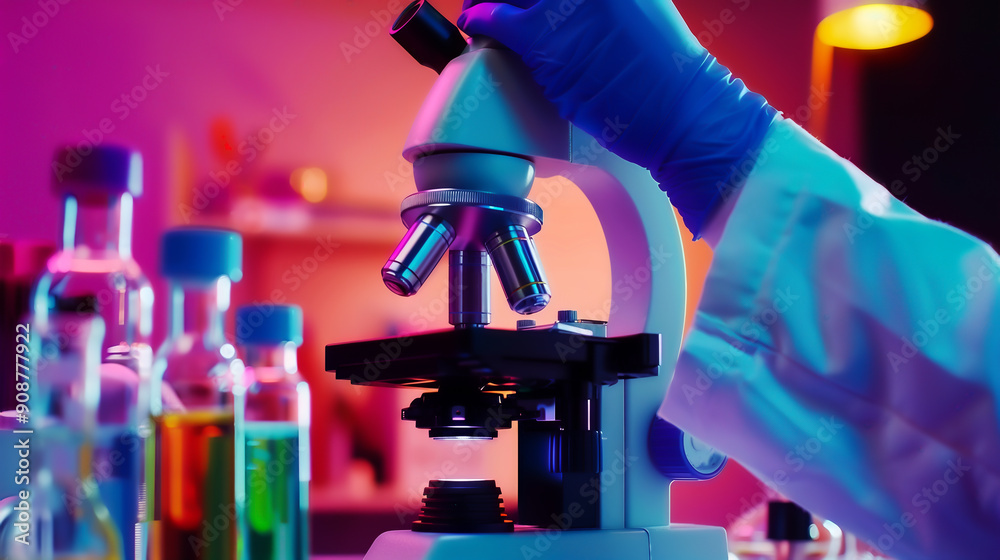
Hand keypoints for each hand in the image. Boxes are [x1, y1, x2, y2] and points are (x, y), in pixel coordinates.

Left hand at [459, 0, 777, 237]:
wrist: (685, 112)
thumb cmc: (667, 74)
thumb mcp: (639, 9)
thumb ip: (598, 3)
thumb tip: (562, 7)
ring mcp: (563, 3)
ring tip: (480, 11)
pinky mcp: (543, 37)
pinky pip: (491, 18)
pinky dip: (477, 20)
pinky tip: (476, 27)